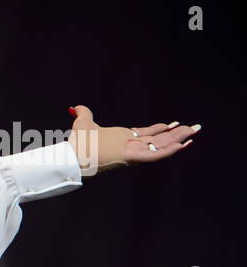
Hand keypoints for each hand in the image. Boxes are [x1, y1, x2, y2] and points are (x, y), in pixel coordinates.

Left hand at [67, 104, 198, 176]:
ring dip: (178, 140)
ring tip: (194, 133)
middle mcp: (130, 146)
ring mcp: (131, 152)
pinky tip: (182, 145)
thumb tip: (77, 107)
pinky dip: (168, 151)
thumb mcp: (82, 124)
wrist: (71, 156)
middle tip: (194, 128)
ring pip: (160, 146)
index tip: (173, 125)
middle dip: (176, 134)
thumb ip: (83, 115)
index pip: (146, 135)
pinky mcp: (130, 158)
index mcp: (122, 140)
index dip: (160, 130)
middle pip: (158, 140)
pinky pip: (153, 156)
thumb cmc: (77, 144)